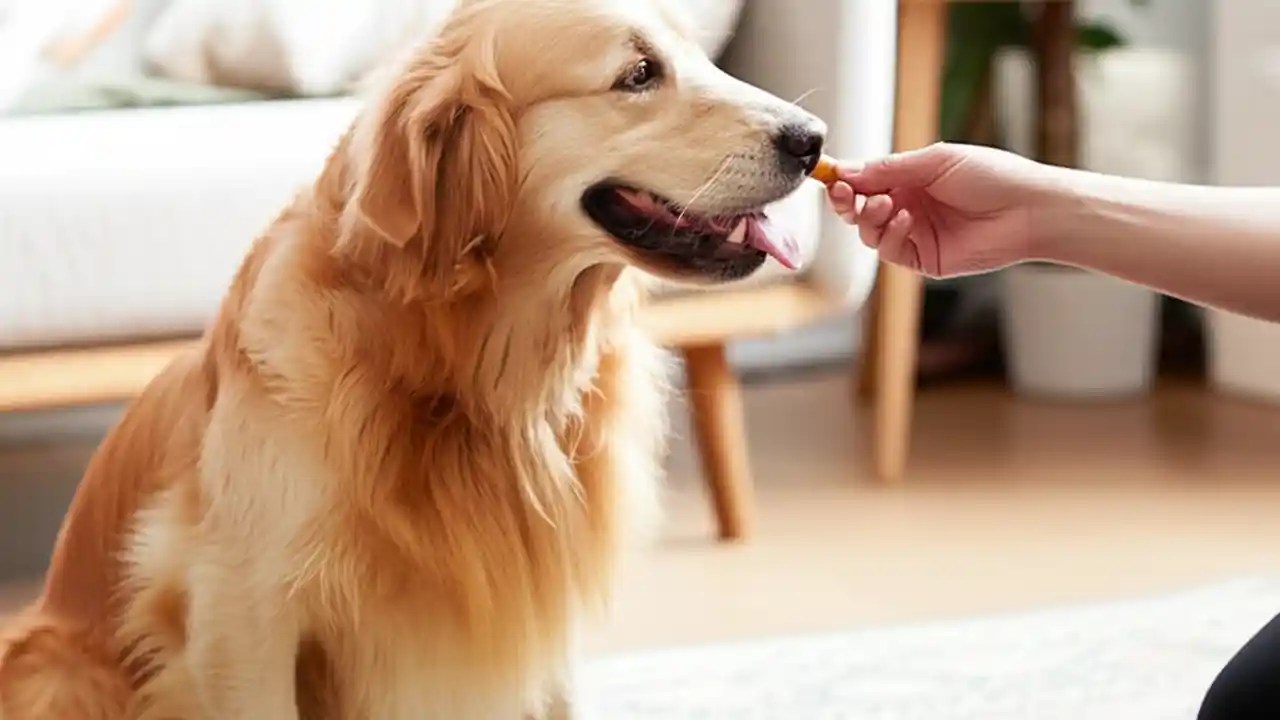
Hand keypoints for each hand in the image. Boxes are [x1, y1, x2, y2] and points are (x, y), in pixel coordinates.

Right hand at [828, 143, 1057, 277]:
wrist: (1028, 209)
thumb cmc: (992, 176)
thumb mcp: (935, 161)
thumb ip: (889, 167)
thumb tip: (846, 170)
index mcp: (910, 178)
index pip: (865, 180)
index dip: (844, 179)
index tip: (829, 176)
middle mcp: (908, 206)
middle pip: (859, 208)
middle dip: (847, 201)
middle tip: (844, 193)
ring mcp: (914, 234)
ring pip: (868, 232)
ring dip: (868, 217)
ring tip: (886, 203)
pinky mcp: (923, 259)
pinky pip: (889, 250)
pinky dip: (889, 235)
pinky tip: (906, 219)